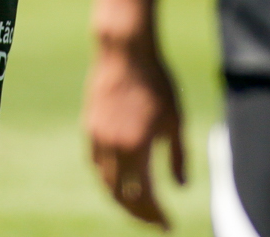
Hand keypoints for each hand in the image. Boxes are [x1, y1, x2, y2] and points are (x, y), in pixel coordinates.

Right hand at [85, 34, 185, 228]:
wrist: (124, 50)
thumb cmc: (156, 81)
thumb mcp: (175, 119)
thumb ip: (177, 156)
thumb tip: (181, 187)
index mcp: (136, 147)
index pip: (144, 196)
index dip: (156, 215)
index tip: (168, 225)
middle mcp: (112, 147)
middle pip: (120, 196)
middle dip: (139, 214)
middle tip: (155, 222)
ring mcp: (96, 137)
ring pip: (105, 182)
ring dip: (121, 200)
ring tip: (139, 206)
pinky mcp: (89, 126)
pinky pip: (96, 164)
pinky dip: (109, 179)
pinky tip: (121, 180)